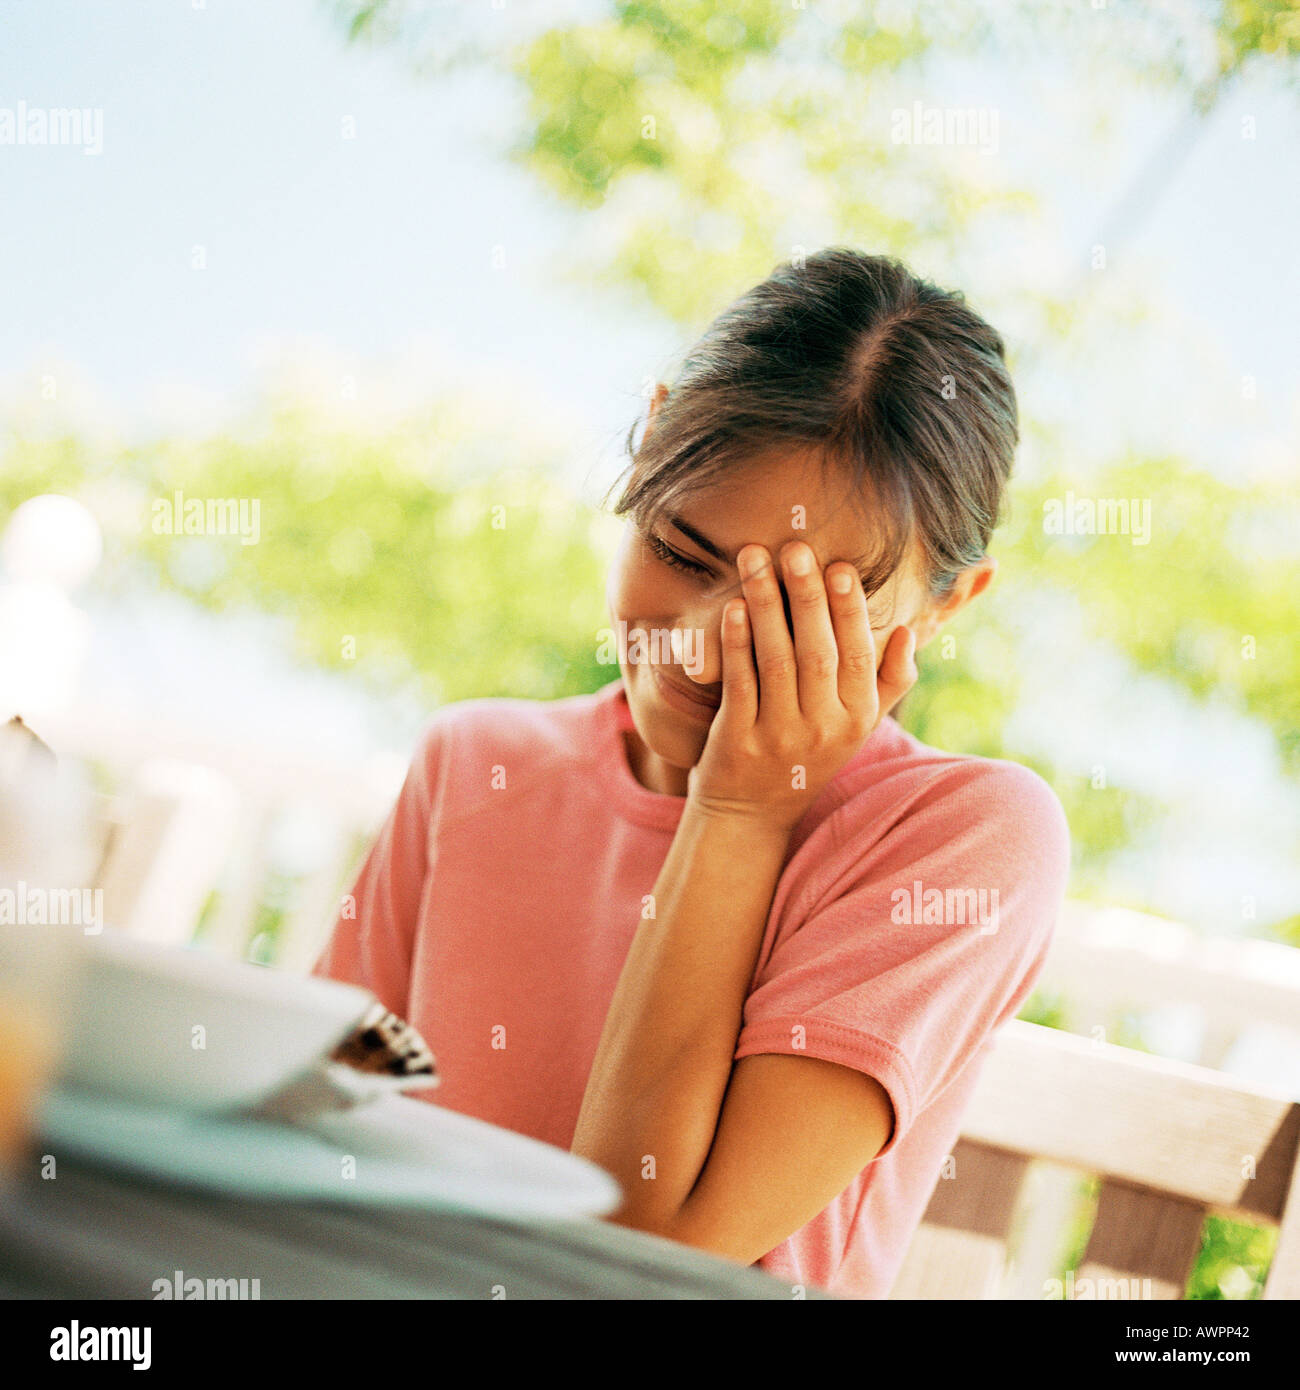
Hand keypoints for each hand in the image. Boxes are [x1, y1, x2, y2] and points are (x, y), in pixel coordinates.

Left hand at [687, 540, 916, 832]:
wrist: (751, 815)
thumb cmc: (807, 755)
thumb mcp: (856, 727)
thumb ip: (887, 682)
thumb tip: (907, 631)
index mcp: (856, 719)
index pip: (859, 656)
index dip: (850, 610)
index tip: (841, 566)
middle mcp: (823, 729)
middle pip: (818, 652)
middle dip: (807, 596)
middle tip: (796, 548)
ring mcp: (780, 737)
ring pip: (776, 660)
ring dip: (766, 604)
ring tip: (755, 559)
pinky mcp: (739, 741)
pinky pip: (741, 683)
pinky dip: (736, 643)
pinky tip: (733, 607)